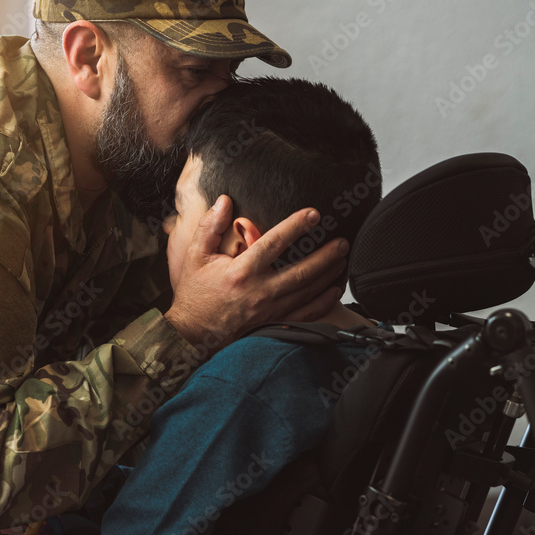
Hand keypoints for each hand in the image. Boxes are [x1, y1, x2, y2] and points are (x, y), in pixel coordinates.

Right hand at [164, 195, 348, 350]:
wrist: (191, 333)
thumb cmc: (194, 293)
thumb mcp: (194, 256)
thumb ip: (210, 227)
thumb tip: (224, 201)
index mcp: (240, 272)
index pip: (274, 243)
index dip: (296, 226)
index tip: (313, 214)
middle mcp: (259, 292)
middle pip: (301, 271)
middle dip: (326, 255)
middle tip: (342, 241)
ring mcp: (269, 311)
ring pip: (308, 292)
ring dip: (328, 275)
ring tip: (342, 259)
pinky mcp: (273, 324)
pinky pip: (305, 315)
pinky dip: (323, 302)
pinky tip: (334, 291)